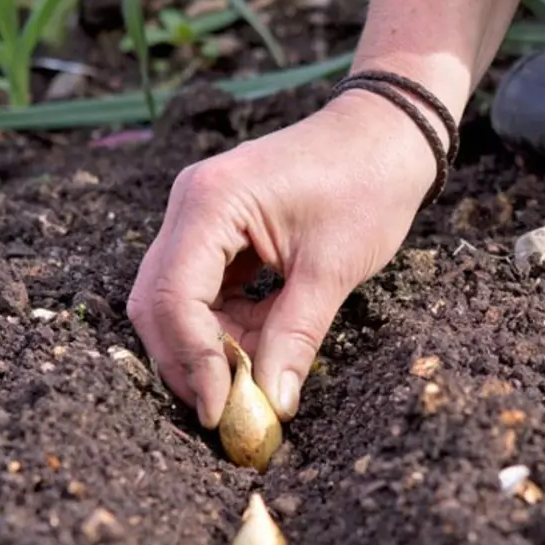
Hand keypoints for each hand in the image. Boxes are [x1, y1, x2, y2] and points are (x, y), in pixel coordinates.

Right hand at [126, 88, 442, 428]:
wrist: (386, 134)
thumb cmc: (367, 185)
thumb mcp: (332, 269)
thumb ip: (296, 338)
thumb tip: (272, 405)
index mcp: (211, 202)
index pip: (175, 297)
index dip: (193, 361)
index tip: (222, 410)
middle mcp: (190, 204)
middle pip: (159, 302)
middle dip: (189, 362)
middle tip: (226, 411)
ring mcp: (198, 216)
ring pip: (175, 302)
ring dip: (209, 348)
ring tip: (253, 381)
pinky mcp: (216, 230)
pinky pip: (202, 291)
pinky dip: (225, 327)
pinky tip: (260, 346)